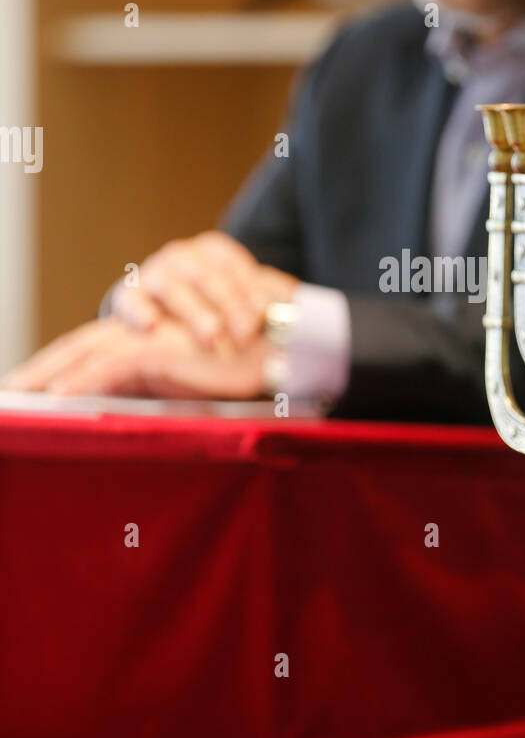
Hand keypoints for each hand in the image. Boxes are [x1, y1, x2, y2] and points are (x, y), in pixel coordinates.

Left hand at [0, 316, 270, 399]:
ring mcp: (151, 336)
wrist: (284, 342)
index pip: (91, 350)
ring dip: (50, 375)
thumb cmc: (249, 359)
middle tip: (8, 389)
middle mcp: (143, 330)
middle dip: (39, 370)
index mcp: (148, 337)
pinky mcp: (163, 348)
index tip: (26, 387)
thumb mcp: (198, 375)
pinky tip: (57, 396)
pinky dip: (84, 381)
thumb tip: (130, 407)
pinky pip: (113, 365)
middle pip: (77, 347)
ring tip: (18, 393)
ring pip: (86, 353)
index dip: (56, 366)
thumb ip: (164, 383)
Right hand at [109, 231, 296, 347]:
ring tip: (211, 337)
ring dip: (194, 312)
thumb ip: (268, 299)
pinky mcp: (129, 295)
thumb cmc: (214, 312)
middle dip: (229, 305)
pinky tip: (152, 327)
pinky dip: (139, 312)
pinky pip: (130, 301)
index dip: (251, 288)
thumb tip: (302, 304)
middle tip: (245, 333)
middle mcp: (183, 256)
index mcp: (214, 252)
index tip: (265, 313)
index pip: (234, 265)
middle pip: (207, 276)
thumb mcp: (243, 300)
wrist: (165, 321)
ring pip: (172, 287)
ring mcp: (155, 274)